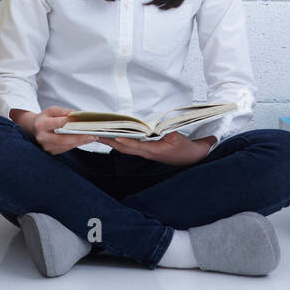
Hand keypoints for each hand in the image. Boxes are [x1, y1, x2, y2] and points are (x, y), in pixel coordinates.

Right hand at [33, 106, 100, 154]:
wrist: (33, 128)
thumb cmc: (44, 118)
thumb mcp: (51, 110)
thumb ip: (63, 111)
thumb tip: (75, 115)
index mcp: (41, 125)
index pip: (59, 123)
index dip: (71, 122)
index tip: (83, 121)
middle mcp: (43, 138)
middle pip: (63, 139)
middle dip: (79, 137)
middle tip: (92, 135)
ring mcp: (47, 147)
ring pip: (66, 145)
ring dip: (80, 142)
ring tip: (92, 137)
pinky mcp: (51, 152)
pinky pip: (65, 149)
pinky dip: (75, 144)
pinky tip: (84, 140)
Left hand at [95, 131, 211, 166]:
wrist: (193, 157)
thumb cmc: (187, 149)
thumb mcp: (181, 139)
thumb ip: (172, 134)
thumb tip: (166, 131)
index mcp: (153, 150)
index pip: (134, 145)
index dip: (123, 141)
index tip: (112, 136)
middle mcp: (147, 152)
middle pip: (124, 147)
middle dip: (110, 141)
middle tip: (97, 133)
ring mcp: (147, 152)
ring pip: (125, 147)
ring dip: (113, 141)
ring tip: (101, 133)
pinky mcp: (149, 150)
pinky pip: (131, 145)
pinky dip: (122, 140)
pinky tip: (116, 135)